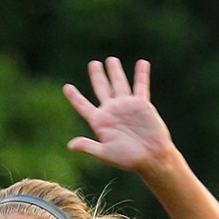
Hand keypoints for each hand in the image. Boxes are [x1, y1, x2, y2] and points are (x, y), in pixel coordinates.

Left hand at [63, 58, 173, 175]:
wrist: (151, 158)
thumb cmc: (127, 159)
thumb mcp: (105, 154)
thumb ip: (89, 147)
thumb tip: (70, 145)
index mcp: (100, 122)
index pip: (84, 106)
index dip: (75, 97)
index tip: (66, 87)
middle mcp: (112, 111)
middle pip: (102, 89)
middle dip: (97, 76)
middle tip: (93, 64)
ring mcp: (126, 106)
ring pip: (119, 84)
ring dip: (115, 72)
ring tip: (111, 60)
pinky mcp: (142, 104)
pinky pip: (141, 86)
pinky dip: (142, 75)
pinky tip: (142, 63)